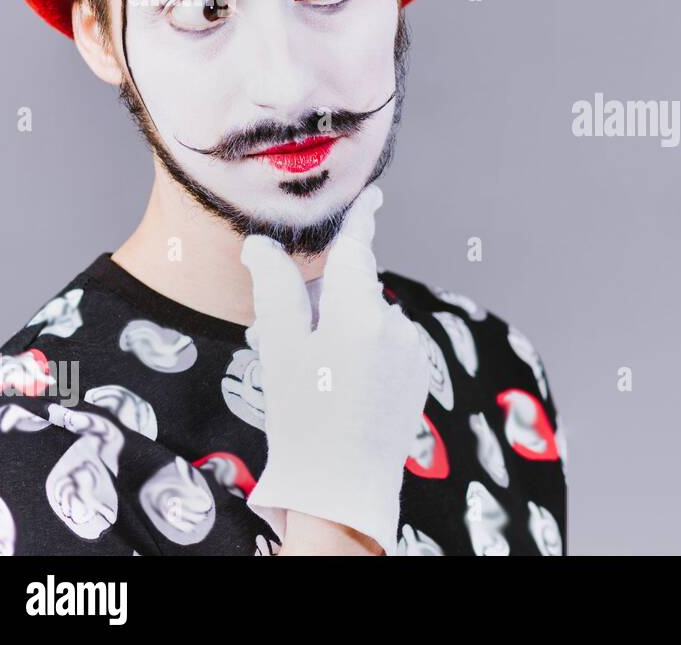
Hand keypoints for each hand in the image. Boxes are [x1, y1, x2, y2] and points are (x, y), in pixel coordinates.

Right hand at [239, 183, 429, 555]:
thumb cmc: (303, 418)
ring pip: (371, 321)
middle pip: (357, 291)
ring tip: (313, 375)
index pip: (359, 250)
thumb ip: (277, 290)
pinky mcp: (419, 374)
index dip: (361, 219)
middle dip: (326, 303)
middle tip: (284, 340)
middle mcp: (396, 325)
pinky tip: (342, 388)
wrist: (344, 487)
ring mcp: (413, 352)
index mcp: (361, 314)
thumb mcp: (280, 351)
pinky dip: (365, 353)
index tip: (371, 194)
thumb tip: (261, 246)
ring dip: (344, 331)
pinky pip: (388, 347)